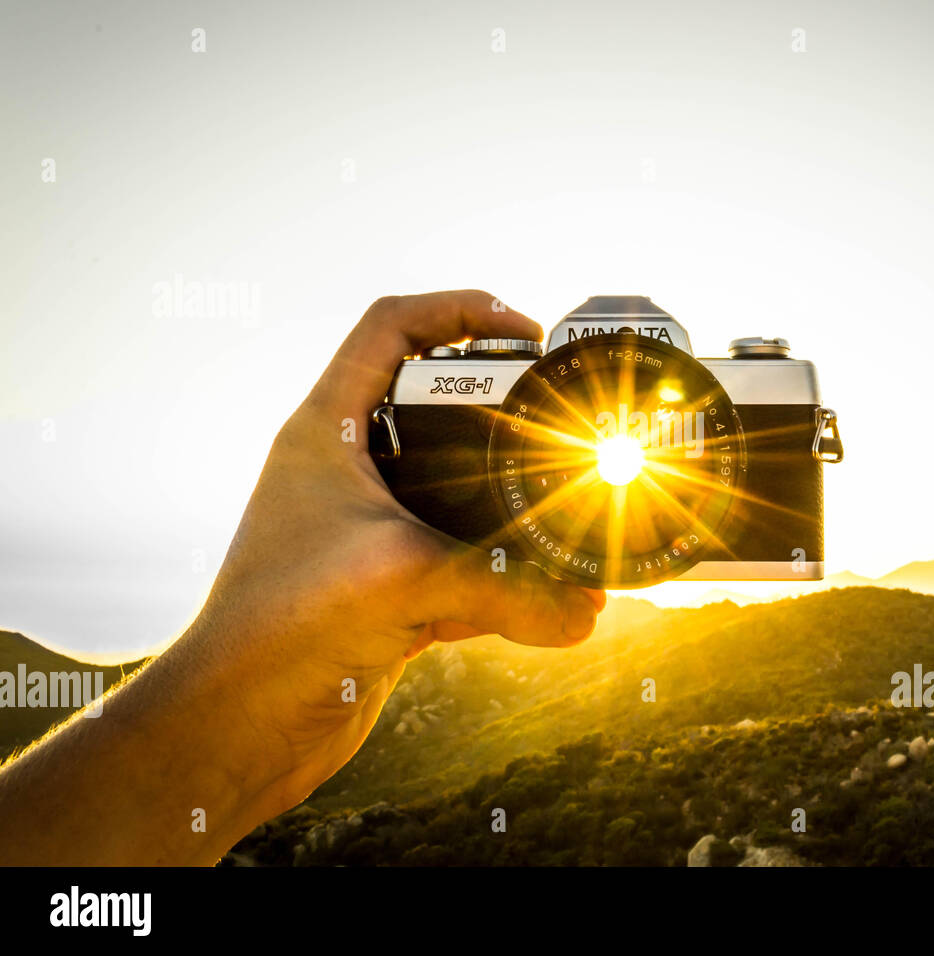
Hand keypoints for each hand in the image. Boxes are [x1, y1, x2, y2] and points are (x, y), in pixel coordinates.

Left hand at [180, 290, 605, 826]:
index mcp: (328, 431)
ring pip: (452, 490)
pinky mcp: (386, 590)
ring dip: (507, 503)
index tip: (525, 332)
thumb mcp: (407, 582)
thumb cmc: (282, 630)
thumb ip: (511, 589)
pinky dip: (503, 580)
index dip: (460, 311)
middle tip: (551, 415)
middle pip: (431, 404)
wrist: (236, 728)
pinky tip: (546, 606)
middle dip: (497, 409)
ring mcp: (366, 532)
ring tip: (564, 516)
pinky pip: (459, 564)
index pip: (391, 329)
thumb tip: (590, 610)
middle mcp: (344, 472)